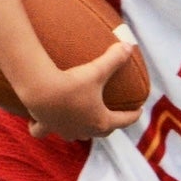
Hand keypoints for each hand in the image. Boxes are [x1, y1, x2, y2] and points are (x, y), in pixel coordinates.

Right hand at [17, 33, 146, 141]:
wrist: (41, 90)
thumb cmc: (72, 83)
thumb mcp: (97, 70)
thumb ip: (114, 58)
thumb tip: (128, 46)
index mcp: (101, 121)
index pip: (123, 121)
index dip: (133, 115)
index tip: (139, 110)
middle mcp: (84, 131)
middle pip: (102, 131)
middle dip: (110, 124)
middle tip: (113, 115)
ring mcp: (64, 131)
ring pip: (77, 135)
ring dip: (82, 129)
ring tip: (82, 120)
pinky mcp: (46, 127)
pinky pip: (43, 132)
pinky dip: (44, 129)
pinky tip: (41, 124)